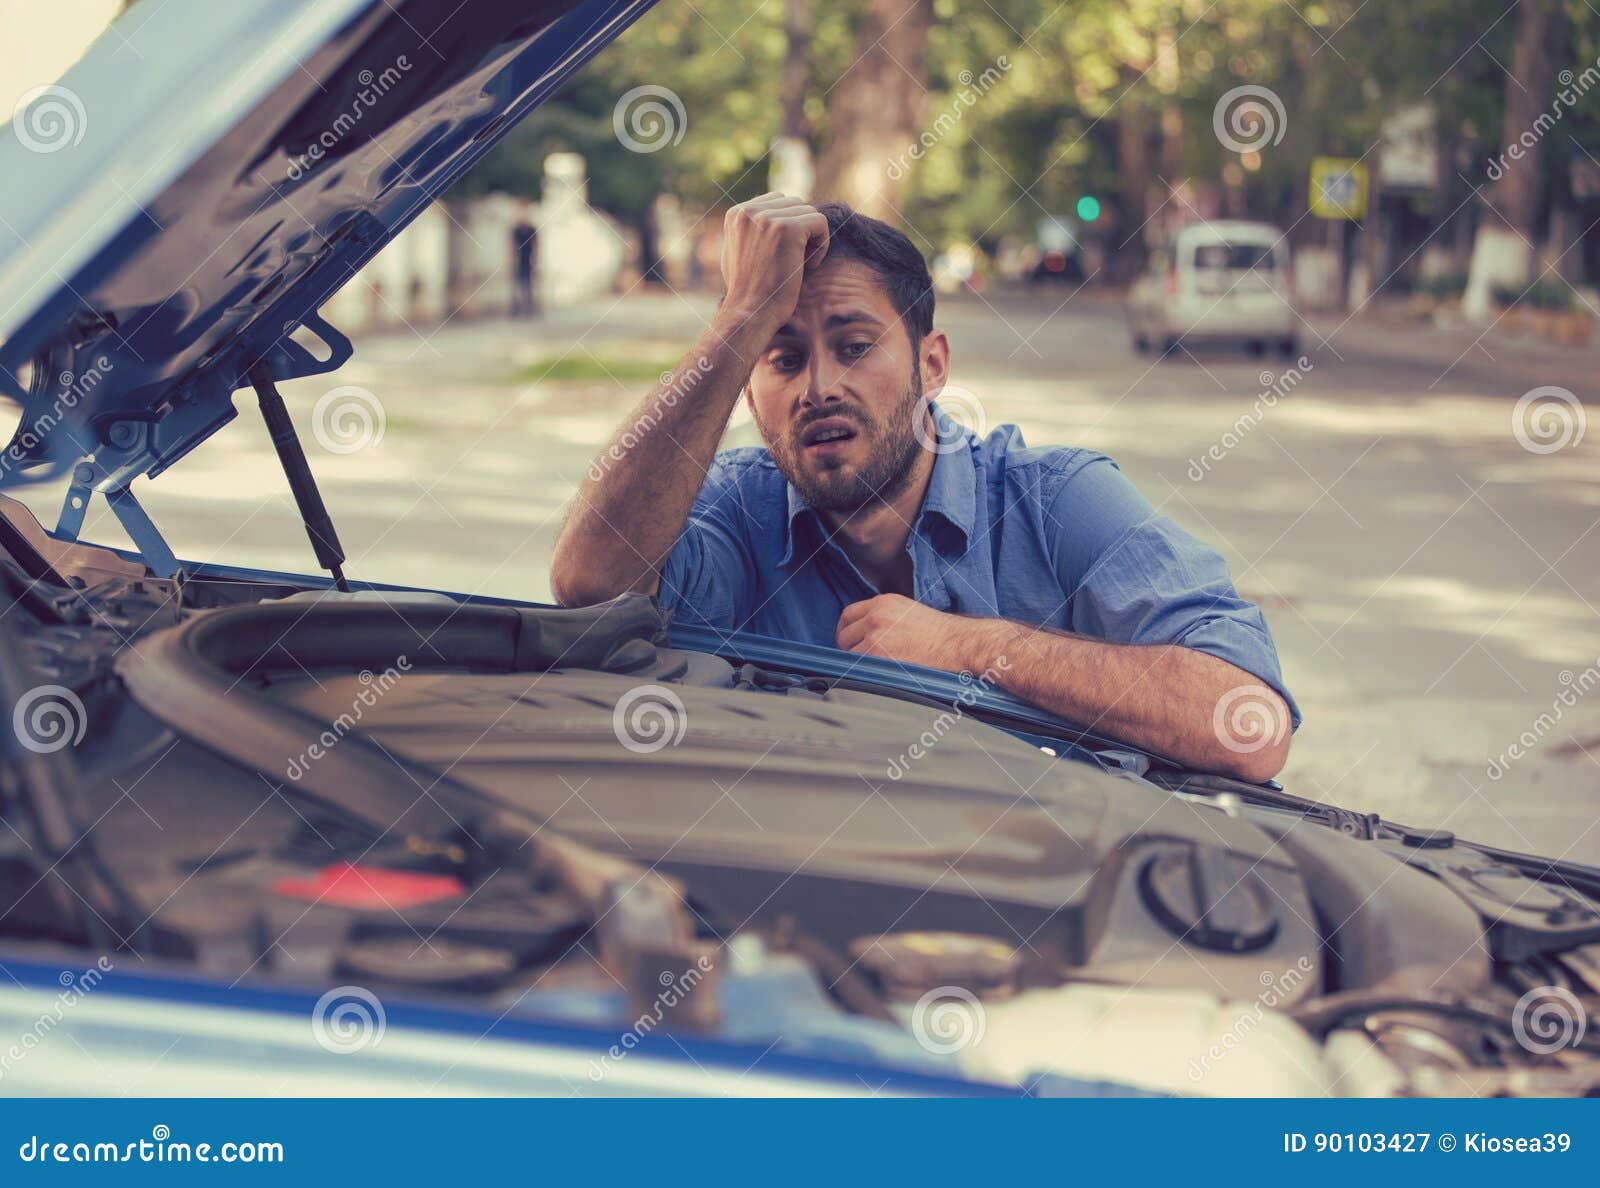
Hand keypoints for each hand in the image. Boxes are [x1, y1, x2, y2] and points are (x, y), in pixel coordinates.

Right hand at [717, 193, 828, 333]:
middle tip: (793, 262)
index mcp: (736, 214)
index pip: (777, 202)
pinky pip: (820, 222)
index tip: (782, 255)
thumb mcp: (738, 254)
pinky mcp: (788, 228)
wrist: (751, 314)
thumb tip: (766, 216)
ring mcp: (767, 218)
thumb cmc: (748, 292)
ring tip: (800, 265)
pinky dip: (821, 245)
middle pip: (794, 205)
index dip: (788, 227)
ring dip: (811, 239)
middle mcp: (748, 211)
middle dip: (800, 231)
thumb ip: (750, 231)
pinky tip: (809, 266)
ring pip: (808, 213)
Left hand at [835, 594, 981, 672]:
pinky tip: (879, 673)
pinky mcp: (878, 655)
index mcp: (882, 602)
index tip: (851, 641)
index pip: (847, 615)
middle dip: (849, 648)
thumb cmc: (937, 632)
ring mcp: (875, 636)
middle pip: (843, 635)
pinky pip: (858, 667)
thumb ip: (882, 616)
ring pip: (849, 653)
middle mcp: (875, 616)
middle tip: (862, 658)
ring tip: (876, 666)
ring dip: (858, 662)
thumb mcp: (906, 610)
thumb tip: (862, 632)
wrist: (955, 643)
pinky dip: (865, 672)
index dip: (846, 630)